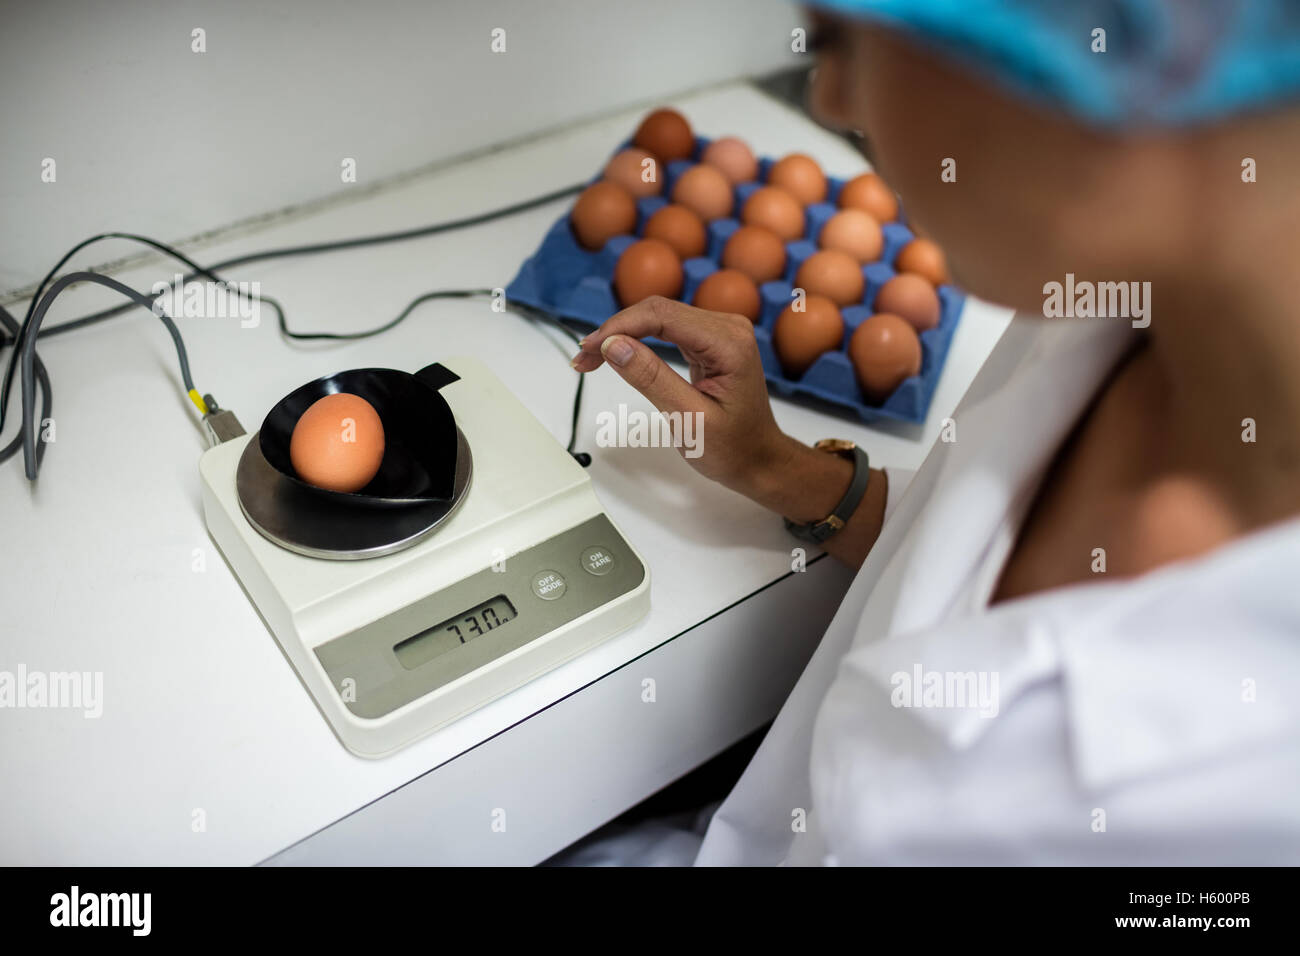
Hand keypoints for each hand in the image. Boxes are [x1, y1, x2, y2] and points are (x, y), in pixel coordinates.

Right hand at [572, 295, 888, 568]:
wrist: (759, 460)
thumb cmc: (732, 448)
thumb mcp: (688, 419)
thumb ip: (651, 379)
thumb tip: (613, 345)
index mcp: (729, 343)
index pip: (662, 315)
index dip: (619, 328)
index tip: (588, 351)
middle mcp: (728, 327)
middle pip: (658, 310)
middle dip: (615, 331)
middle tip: (582, 360)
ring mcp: (720, 332)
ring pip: (659, 317)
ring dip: (622, 334)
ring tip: (590, 360)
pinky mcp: (710, 341)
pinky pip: (667, 329)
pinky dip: (637, 340)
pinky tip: (615, 353)